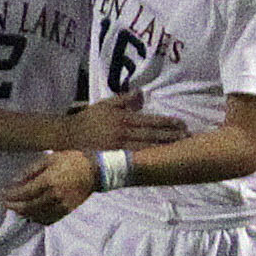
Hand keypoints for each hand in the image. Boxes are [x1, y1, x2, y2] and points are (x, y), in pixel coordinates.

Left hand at [2, 150, 95, 223]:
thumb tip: (15, 181)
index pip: (24, 192)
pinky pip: (49, 219)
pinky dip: (37, 219)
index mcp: (49, 181)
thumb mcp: (49, 158)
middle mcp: (54, 195)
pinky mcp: (67, 210)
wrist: (94, 171)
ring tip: (15, 209)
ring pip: (37, 215)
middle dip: (14, 206)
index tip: (2, 195)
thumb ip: (31, 171)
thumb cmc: (71, 160)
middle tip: (4, 204)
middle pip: (28, 206)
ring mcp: (62, 205)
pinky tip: (30, 215)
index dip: (11, 195)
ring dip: (23, 213)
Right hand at [62, 91, 186, 150]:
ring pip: (145, 148)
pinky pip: (133, 159)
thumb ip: (124, 100)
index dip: (167, 123)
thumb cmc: (88, 119)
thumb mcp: (106, 105)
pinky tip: (158, 160)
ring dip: (163, 148)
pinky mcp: (113, 159)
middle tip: (187, 137)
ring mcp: (118, 148)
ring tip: (178, 148)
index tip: (181, 124)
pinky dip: (148, 159)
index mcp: (122, 119)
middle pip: (151, 136)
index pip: (150, 121)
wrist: (68, 136)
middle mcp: (122, 133)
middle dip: (170, 136)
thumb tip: (141, 94)